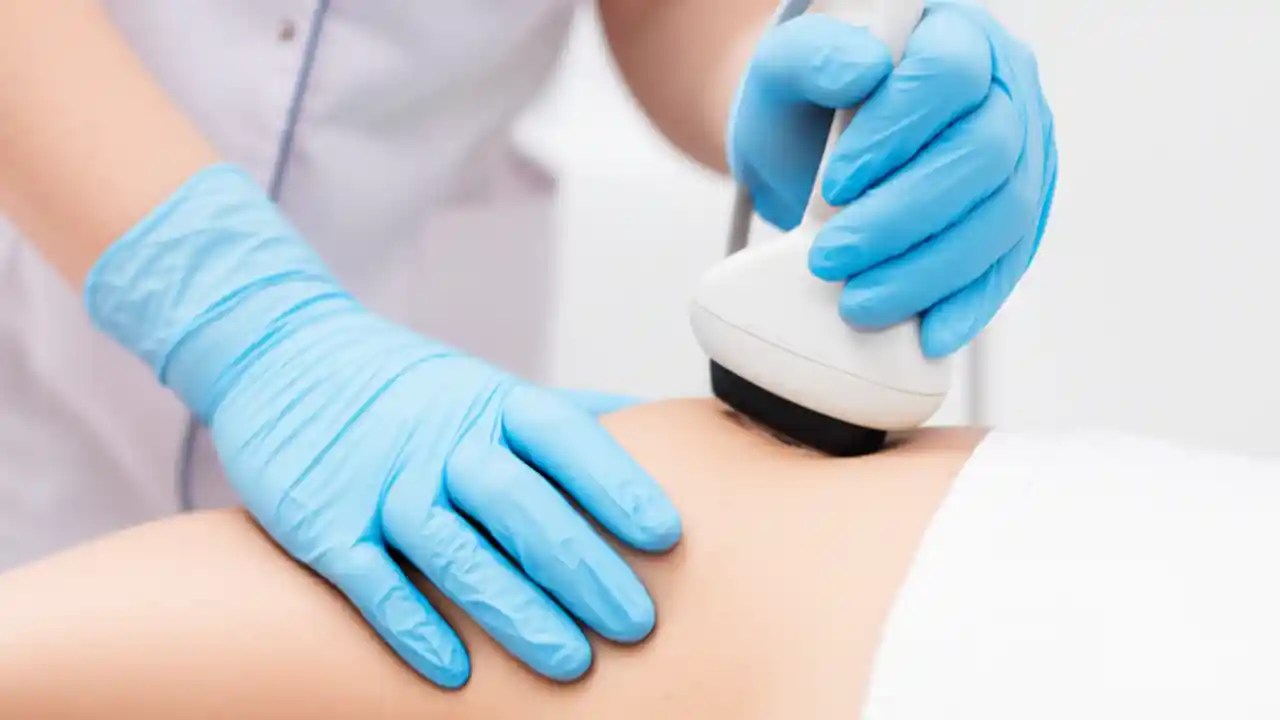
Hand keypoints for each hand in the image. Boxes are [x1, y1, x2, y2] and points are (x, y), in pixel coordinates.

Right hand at [86, 166, 681, 687]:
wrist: (279, 352)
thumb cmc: (407, 388)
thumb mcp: (488, 386)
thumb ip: (569, 416)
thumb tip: (660, 427)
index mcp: (491, 404)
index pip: (564, 439)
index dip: (616, 485)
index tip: (665, 535)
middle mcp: (441, 440)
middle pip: (519, 503)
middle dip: (581, 566)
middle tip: (635, 624)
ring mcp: (380, 481)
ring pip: (454, 550)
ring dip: (513, 610)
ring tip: (569, 662)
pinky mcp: (323, 522)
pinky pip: (370, 580)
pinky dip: (411, 625)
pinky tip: (454, 673)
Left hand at [728, 0, 1057, 356]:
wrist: (810, 146)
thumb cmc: (804, 100)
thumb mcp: (785, 67)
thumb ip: (814, 55)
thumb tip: (861, 70)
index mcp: (956, 35)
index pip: (950, 74)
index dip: (898, 131)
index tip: (834, 182)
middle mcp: (1005, 90)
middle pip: (985, 154)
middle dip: (903, 218)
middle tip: (829, 259)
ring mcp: (1023, 157)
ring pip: (1003, 217)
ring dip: (929, 270)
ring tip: (859, 302)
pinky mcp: (1017, 219)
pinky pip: (1007, 264)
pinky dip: (967, 303)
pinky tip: (928, 332)